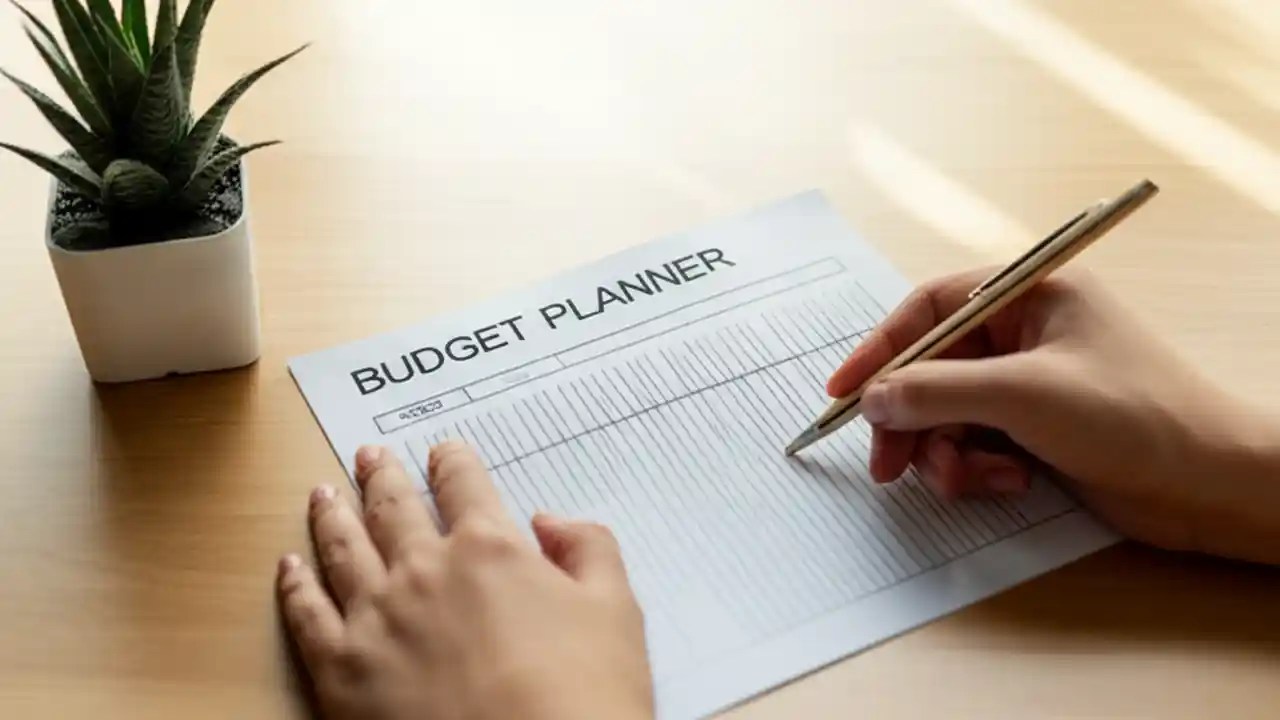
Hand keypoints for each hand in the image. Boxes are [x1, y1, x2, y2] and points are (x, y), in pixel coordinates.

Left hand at [277, 442, 653, 719]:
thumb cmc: (583, 697)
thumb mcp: (615, 610)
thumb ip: (589, 549)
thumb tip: (550, 522)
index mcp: (489, 549)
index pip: (463, 485)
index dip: (452, 461)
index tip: (443, 451)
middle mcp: (423, 570)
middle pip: (392, 507)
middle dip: (381, 476)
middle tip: (369, 455)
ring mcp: (375, 618)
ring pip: (341, 549)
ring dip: (332, 515)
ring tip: (323, 494)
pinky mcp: (340, 671)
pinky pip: (306, 615)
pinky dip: (295, 585)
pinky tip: (290, 568)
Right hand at [827, 267, 1279, 563]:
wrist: (1211, 487)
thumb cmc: (1135, 418)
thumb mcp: (1023, 395)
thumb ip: (937, 391)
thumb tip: (872, 398)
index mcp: (1031, 295)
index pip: (932, 308)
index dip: (882, 347)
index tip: (843, 390)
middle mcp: (1027, 333)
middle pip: (932, 368)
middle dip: (910, 417)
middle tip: (888, 465)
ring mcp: (1032, 383)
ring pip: (949, 412)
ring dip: (946, 451)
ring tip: (967, 479)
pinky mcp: (1038, 429)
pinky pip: (976, 441)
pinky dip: (979, 466)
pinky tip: (1011, 481)